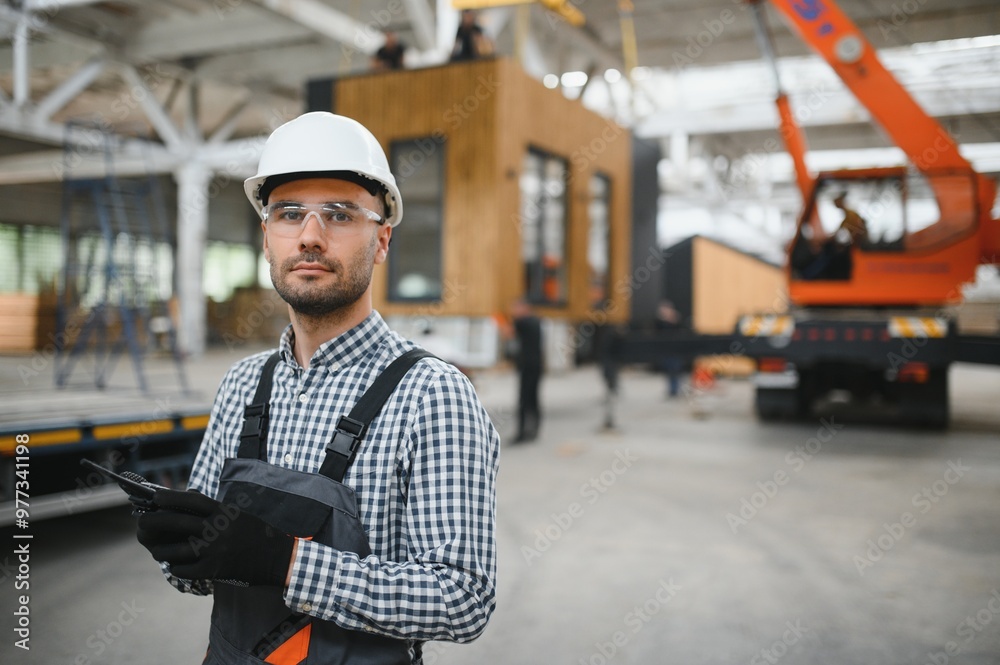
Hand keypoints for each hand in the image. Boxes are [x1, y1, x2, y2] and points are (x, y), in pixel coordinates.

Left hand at [136, 489, 293, 585]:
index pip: (191, 501)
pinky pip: (184, 569)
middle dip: (154, 522)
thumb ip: (213, 509)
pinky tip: (176, 564)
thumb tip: (185, 498)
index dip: (171, 498)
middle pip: (176, 523)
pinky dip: (176, 567)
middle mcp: (217, 529)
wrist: (279, 557)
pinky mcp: (215, 569)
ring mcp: (214, 551)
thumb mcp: (237, 514)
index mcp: (223, 512)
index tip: (155, 498)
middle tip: (142, 522)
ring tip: (156, 549)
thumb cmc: (257, 533)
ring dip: (161, 550)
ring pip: (175, 550)